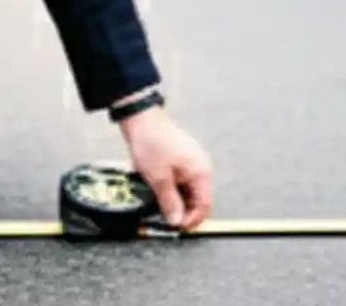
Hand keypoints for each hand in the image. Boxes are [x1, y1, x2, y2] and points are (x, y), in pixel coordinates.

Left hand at [118, 107, 212, 230]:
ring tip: (157, 201)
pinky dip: (170, 187)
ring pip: (187, 189)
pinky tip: (156, 187)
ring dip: (174, 198)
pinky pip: (180, 179)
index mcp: (201, 173)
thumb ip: (169, 202)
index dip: (192, 221)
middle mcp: (201, 167)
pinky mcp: (181, 157)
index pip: (204, 206)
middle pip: (197, 199)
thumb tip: (176, 221)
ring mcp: (192, 161)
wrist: (141, 117)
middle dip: (182, 210)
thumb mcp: (158, 178)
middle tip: (164, 218)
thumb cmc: (151, 143)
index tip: (176, 228)